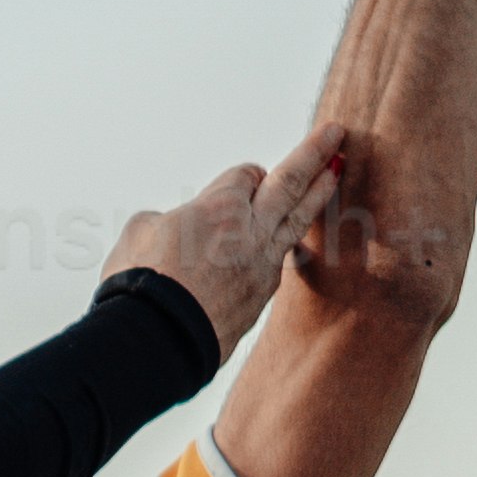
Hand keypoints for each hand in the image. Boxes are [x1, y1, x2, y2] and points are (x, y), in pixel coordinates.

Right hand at [107, 129, 344, 349]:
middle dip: (314, 154)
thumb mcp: (139, 233)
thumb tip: (176, 226)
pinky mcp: (262, 297)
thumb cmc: (139, 283)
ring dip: (319, 194)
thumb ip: (169, 218)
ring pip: (297, 222)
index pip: (246, 175)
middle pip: (290, 183)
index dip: (242, 177)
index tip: (240, 181)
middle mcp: (250, 232)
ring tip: (337, 172)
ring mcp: (262, 266)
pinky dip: (283, 245)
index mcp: (221, 208)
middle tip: (337, 132)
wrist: (155, 343)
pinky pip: (278, 261)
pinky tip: (289, 241)